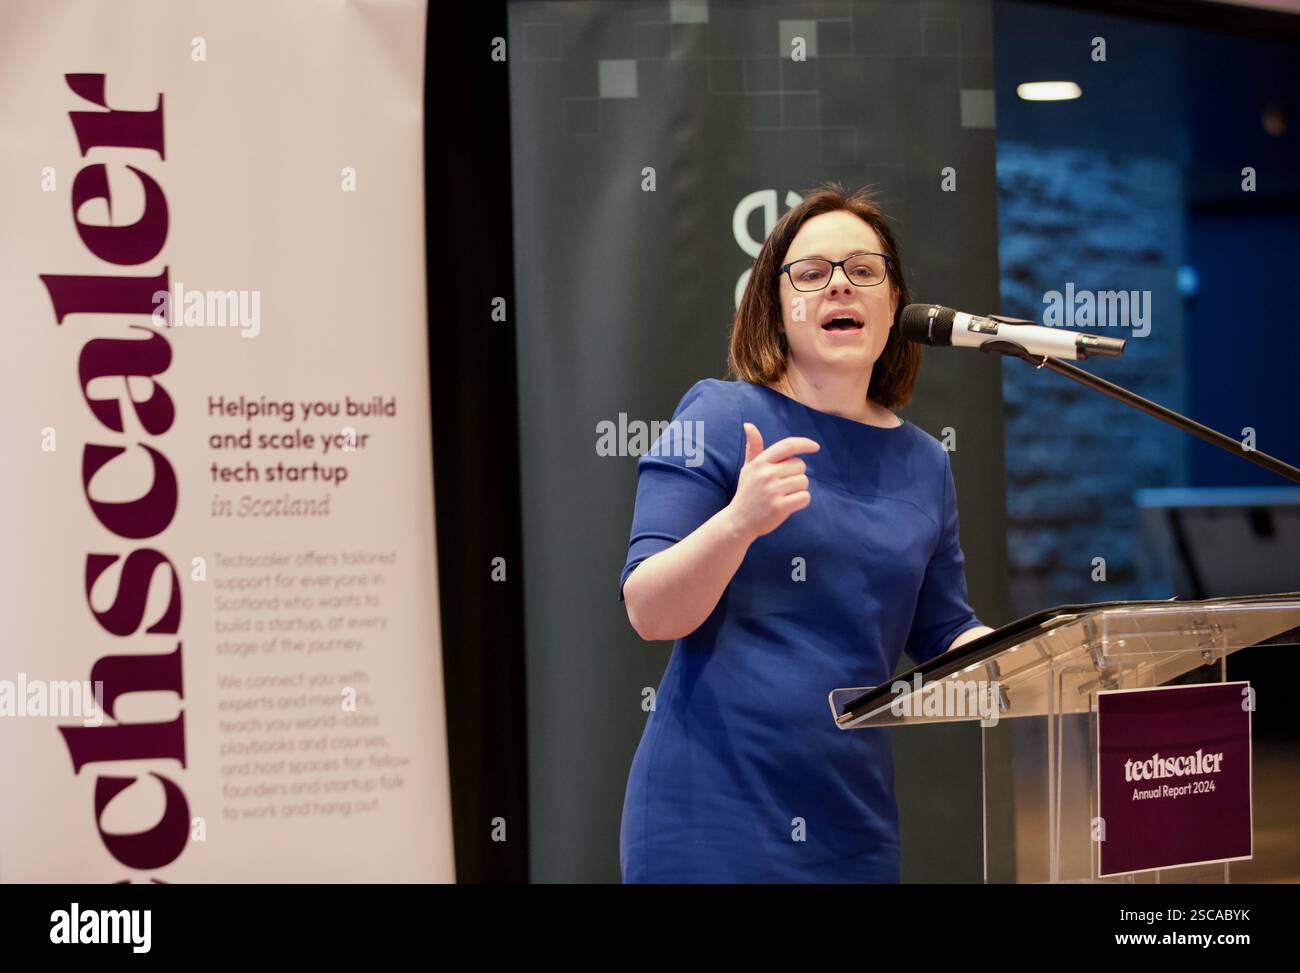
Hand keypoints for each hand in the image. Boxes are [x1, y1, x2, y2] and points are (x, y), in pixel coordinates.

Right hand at [726, 423, 819, 540]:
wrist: (739, 521)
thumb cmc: (747, 492)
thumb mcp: (748, 468)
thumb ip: (753, 448)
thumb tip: (748, 425)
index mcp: (760, 462)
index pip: (787, 446)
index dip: (804, 444)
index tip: (815, 447)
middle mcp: (766, 474)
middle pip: (800, 465)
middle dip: (796, 474)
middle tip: (783, 485)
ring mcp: (773, 491)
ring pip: (804, 482)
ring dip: (798, 489)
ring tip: (783, 495)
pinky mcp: (780, 506)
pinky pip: (805, 497)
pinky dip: (801, 501)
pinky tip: (788, 504)